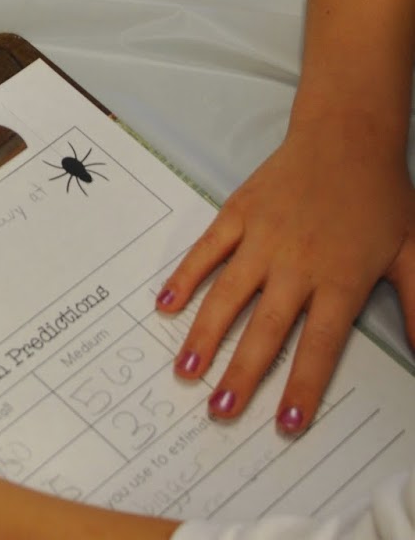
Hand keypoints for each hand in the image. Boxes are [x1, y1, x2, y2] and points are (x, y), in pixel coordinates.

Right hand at [156, 118, 414, 432]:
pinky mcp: (240, 212)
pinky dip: (185, 276)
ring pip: (229, 295)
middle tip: (220, 410)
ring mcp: (263, 236)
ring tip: (186, 372)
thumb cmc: (381, 195)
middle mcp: (297, 264)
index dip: (301, 386)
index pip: (319, 345)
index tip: (285, 423)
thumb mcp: (412, 255)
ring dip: (205, 335)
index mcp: (340, 280)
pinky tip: (166, 304)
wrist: (348, 134)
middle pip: (266, 329)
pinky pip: (208, 249)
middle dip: (242, 374)